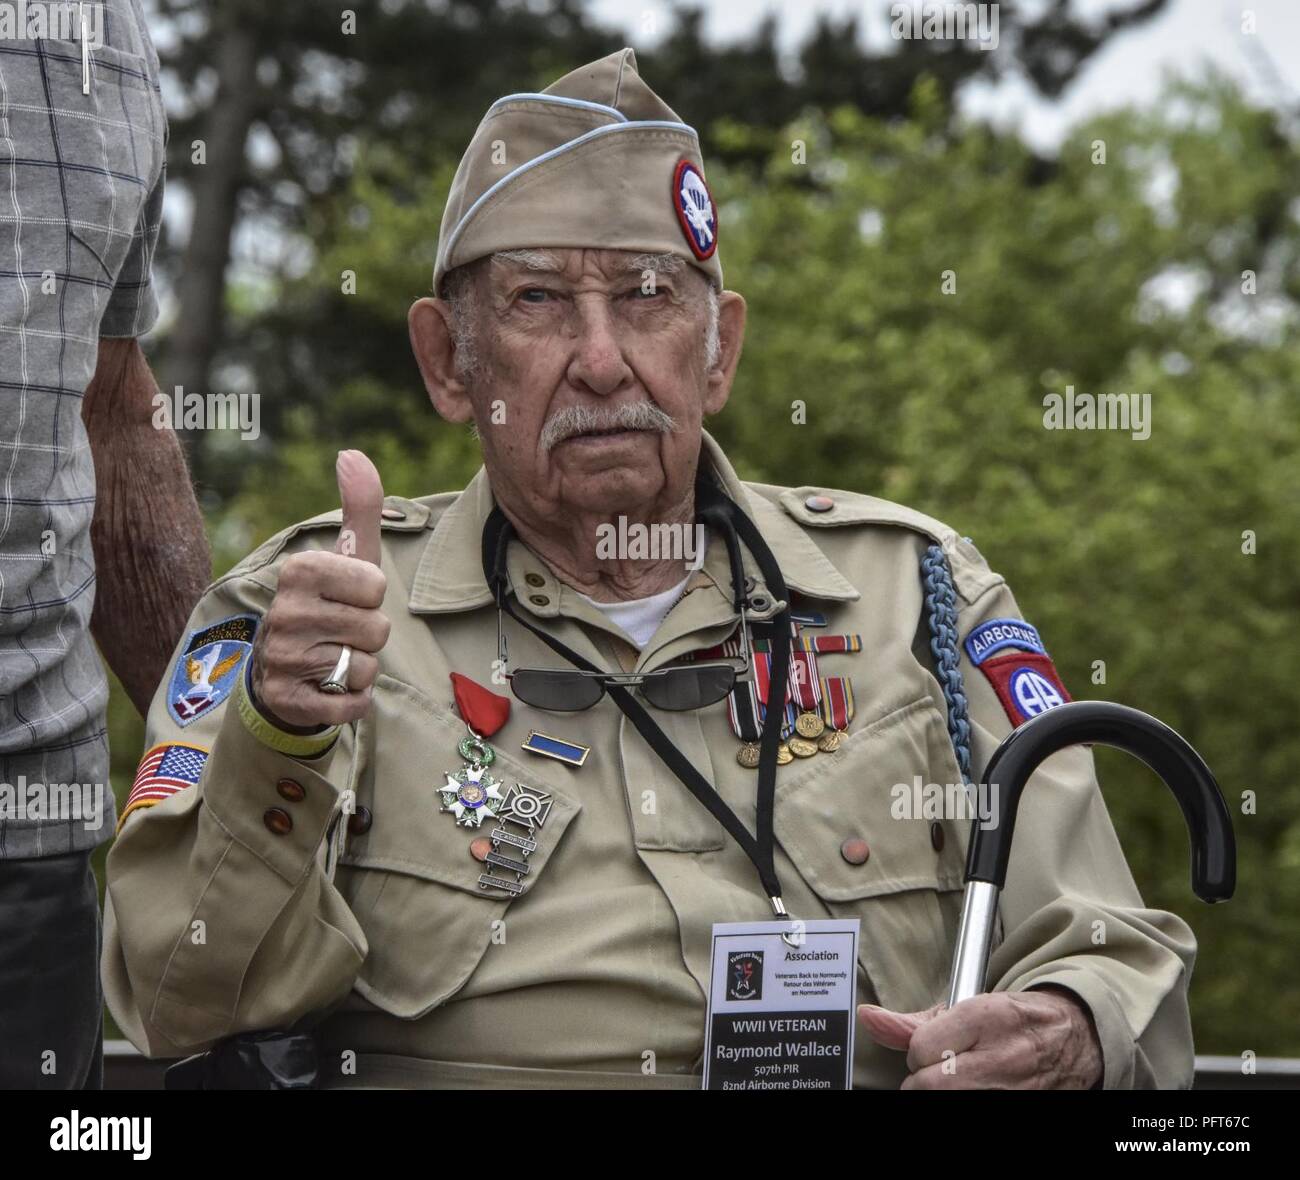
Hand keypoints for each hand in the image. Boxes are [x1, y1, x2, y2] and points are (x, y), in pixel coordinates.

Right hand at [249, 450, 390, 727]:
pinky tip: (328, 688)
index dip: (372, 597)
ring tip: (331, 658)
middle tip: (340, 633)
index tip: (347, 599)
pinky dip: (352, 701)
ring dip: (360, 668)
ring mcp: (282, 659)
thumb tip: (352, 453)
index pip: (377, 586)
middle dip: (369, 635)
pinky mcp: (288, 701)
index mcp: (299, 571)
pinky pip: (353, 704)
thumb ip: (358, 507)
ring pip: (366, 667)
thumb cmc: (328, 606)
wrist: (283, 674)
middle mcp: (284, 612)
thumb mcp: (346, 557)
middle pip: (377, 629)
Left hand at [858, 986, 1102, 1088]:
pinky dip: (964, 1101)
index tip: (934, 1048)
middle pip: (930, 1085)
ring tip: (960, 1081)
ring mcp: (1015, 1090)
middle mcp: (1002, 1056)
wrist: (1076, 1037)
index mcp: (985, 1017)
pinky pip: (971, 1111)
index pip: (920, 1049)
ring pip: (948, 1099)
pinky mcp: (1026, 1106)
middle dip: (926, 1080)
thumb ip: (911, 1021)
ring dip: (944, 1093)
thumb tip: (867, 1018)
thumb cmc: (1013, 1020)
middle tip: (941, 1072)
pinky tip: (976, 1089)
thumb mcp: (965, 1008)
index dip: (920, 1051)